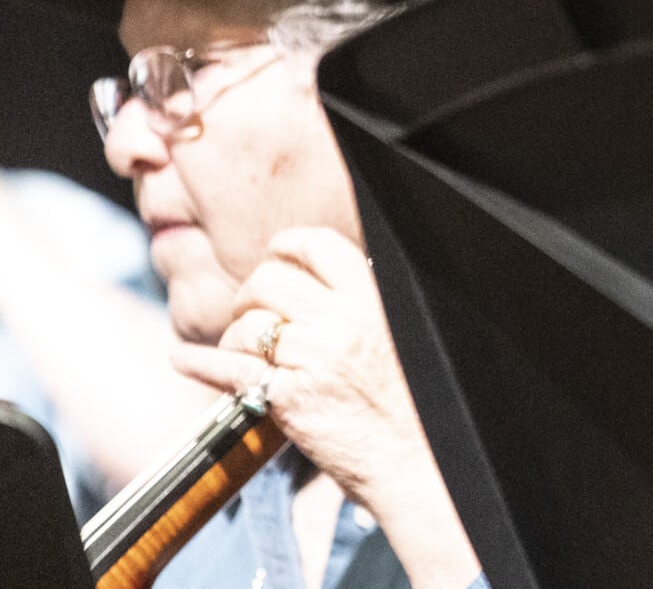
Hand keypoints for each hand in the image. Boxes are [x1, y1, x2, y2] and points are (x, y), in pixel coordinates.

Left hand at [171, 228, 480, 588]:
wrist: (417, 458)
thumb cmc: (412, 400)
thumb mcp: (398, 334)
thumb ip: (363, 306)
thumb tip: (327, 282)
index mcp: (371, 300)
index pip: (317, 247)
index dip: (286, 247)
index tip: (276, 257)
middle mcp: (339, 323)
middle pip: (270, 280)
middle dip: (250, 293)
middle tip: (252, 311)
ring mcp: (310, 360)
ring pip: (248, 326)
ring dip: (234, 334)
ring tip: (241, 349)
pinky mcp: (286, 400)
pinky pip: (229, 370)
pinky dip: (199, 362)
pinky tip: (182, 358)